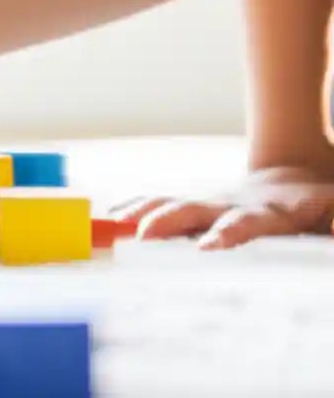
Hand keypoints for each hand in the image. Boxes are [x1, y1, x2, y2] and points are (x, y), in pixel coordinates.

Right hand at [111, 164, 333, 249]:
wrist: (297, 175)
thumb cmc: (320, 201)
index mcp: (268, 212)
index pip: (245, 222)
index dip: (226, 233)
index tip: (207, 247)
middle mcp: (230, 204)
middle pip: (193, 208)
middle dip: (166, 220)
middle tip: (142, 236)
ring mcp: (209, 203)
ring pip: (169, 203)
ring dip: (140, 213)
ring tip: (112, 228)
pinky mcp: (196, 206)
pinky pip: (160, 205)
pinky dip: (134, 209)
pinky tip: (110, 219)